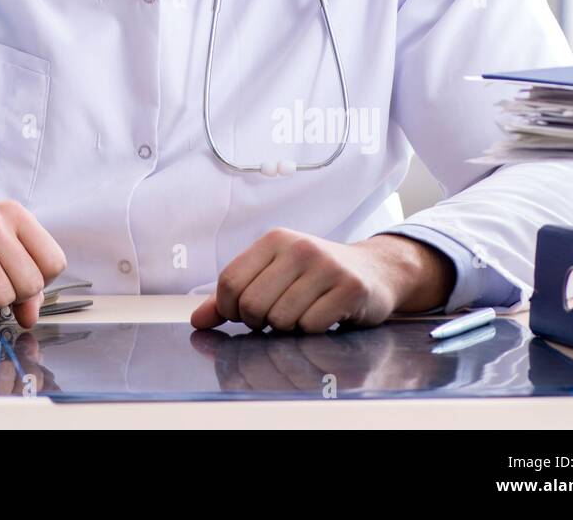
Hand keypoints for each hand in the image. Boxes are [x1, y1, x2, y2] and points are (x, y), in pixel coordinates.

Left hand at [189, 229, 454, 332]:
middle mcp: (298, 247)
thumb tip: (197, 322)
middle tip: (275, 318)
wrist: (375, 271)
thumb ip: (232, 297)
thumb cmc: (316, 277)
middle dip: (258, 322)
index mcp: (274, 240)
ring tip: (302, 314)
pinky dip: (312, 332)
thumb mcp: (274, 275)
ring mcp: (326, 266)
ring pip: (280, 319)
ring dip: (288, 328)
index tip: (243, 316)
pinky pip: (311, 326)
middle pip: (252, 304)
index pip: (229, 281)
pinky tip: (324, 318)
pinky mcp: (350, 288)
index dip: (229, 309)